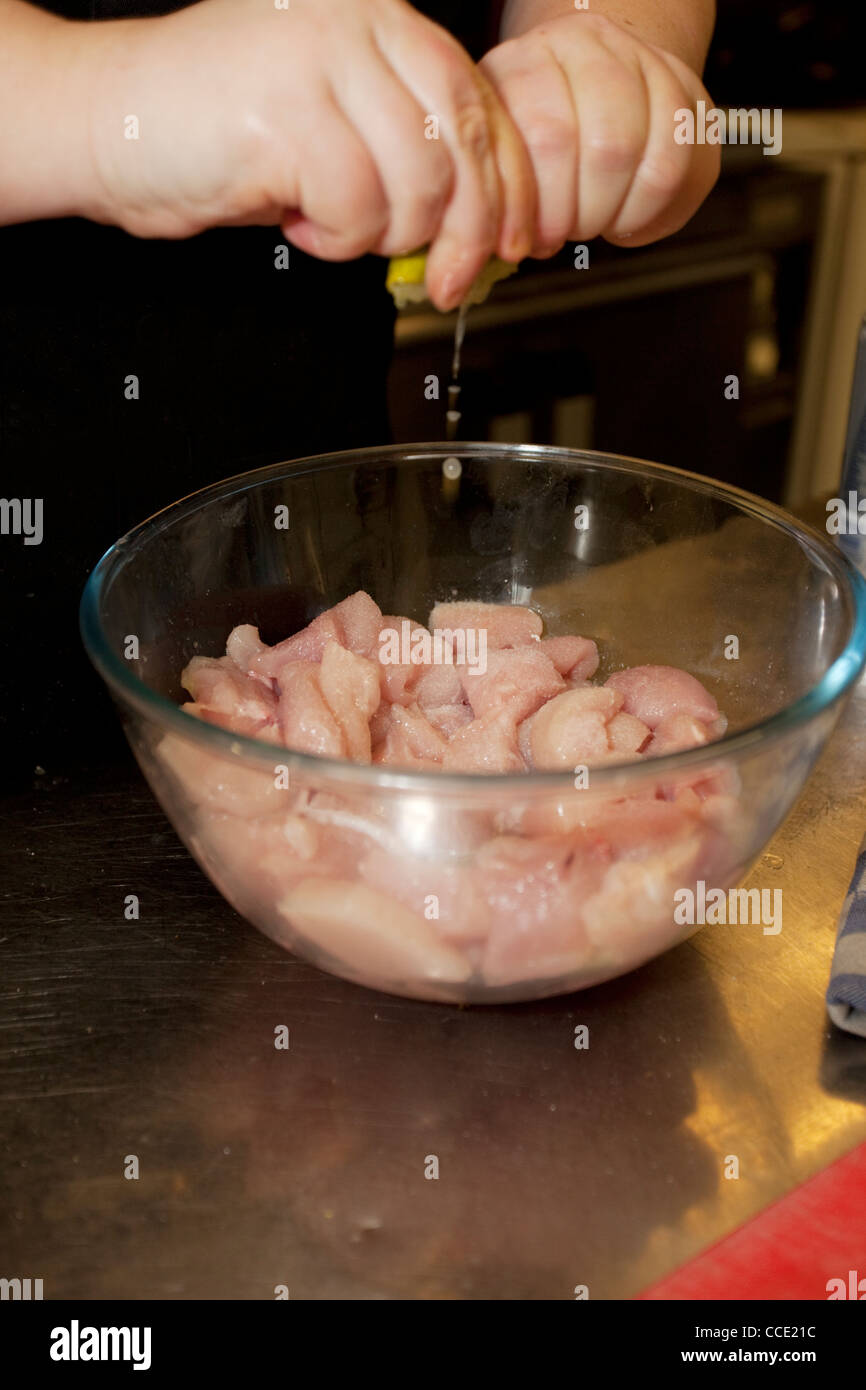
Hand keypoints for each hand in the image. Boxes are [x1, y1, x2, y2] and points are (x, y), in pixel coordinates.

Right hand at [83, 0, 534, 307]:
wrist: (112, 120)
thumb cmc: (221, 129)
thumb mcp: (338, 121)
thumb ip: (408, 148)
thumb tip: (486, 223)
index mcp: (383, 17)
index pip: (482, 106)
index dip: (510, 188)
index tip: (513, 244)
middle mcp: (360, 23)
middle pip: (463, 152)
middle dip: (464, 236)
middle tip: (443, 280)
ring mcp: (321, 62)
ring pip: (415, 189)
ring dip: (379, 236)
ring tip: (329, 224)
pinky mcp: (285, 115)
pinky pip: (356, 210)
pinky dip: (333, 239)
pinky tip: (295, 220)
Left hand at [479, 11, 719, 255]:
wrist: (619, 80)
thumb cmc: (556, 137)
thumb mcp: (514, 154)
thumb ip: (501, 192)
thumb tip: (497, 245)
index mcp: (521, 63)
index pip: (528, 134)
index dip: (531, 203)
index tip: (528, 240)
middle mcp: (577, 46)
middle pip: (567, 141)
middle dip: (564, 211)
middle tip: (565, 231)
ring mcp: (634, 60)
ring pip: (618, 151)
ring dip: (604, 212)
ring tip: (596, 222)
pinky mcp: (681, 90)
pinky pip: (666, 166)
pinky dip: (643, 210)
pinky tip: (627, 215)